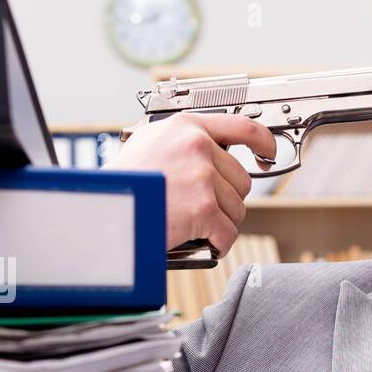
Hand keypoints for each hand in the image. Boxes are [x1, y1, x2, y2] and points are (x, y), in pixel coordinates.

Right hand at [114, 113, 277, 256]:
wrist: (104, 209)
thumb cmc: (121, 182)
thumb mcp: (148, 143)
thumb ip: (180, 142)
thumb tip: (208, 150)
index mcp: (187, 127)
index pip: (242, 127)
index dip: (263, 142)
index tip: (268, 154)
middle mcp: (198, 147)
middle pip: (241, 180)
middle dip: (226, 199)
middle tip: (201, 208)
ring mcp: (202, 177)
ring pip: (237, 209)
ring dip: (220, 222)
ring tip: (192, 223)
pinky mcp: (203, 208)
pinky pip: (227, 234)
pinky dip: (218, 244)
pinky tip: (202, 243)